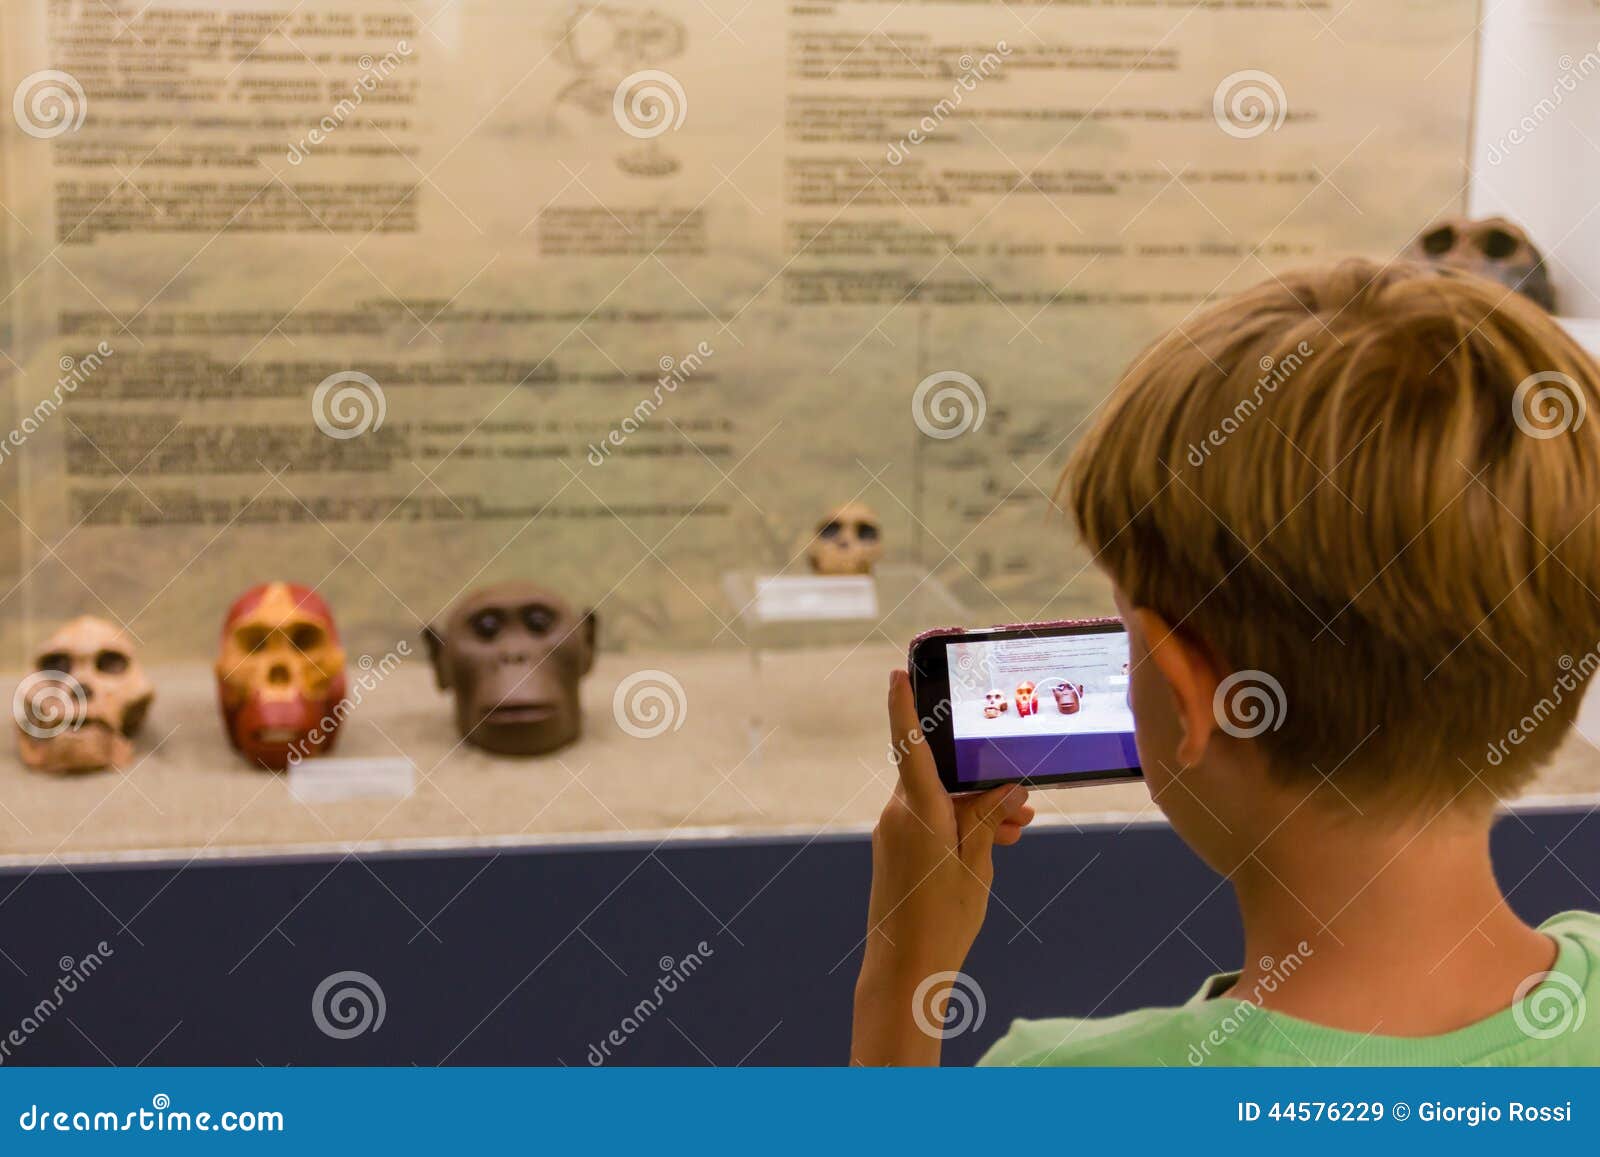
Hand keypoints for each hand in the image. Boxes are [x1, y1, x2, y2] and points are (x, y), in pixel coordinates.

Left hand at [850, 669, 1033, 1064]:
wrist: (903, 971)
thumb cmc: (942, 921)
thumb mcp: (977, 865)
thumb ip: (987, 820)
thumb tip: (1003, 788)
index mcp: (918, 813)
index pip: (909, 746)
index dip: (904, 706)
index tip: (898, 672)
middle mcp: (898, 815)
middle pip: (941, 776)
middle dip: (982, 783)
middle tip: (1024, 803)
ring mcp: (894, 832)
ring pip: (940, 801)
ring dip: (976, 809)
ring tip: (1017, 829)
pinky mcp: (896, 849)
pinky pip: (930, 821)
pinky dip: (959, 824)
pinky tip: (993, 842)